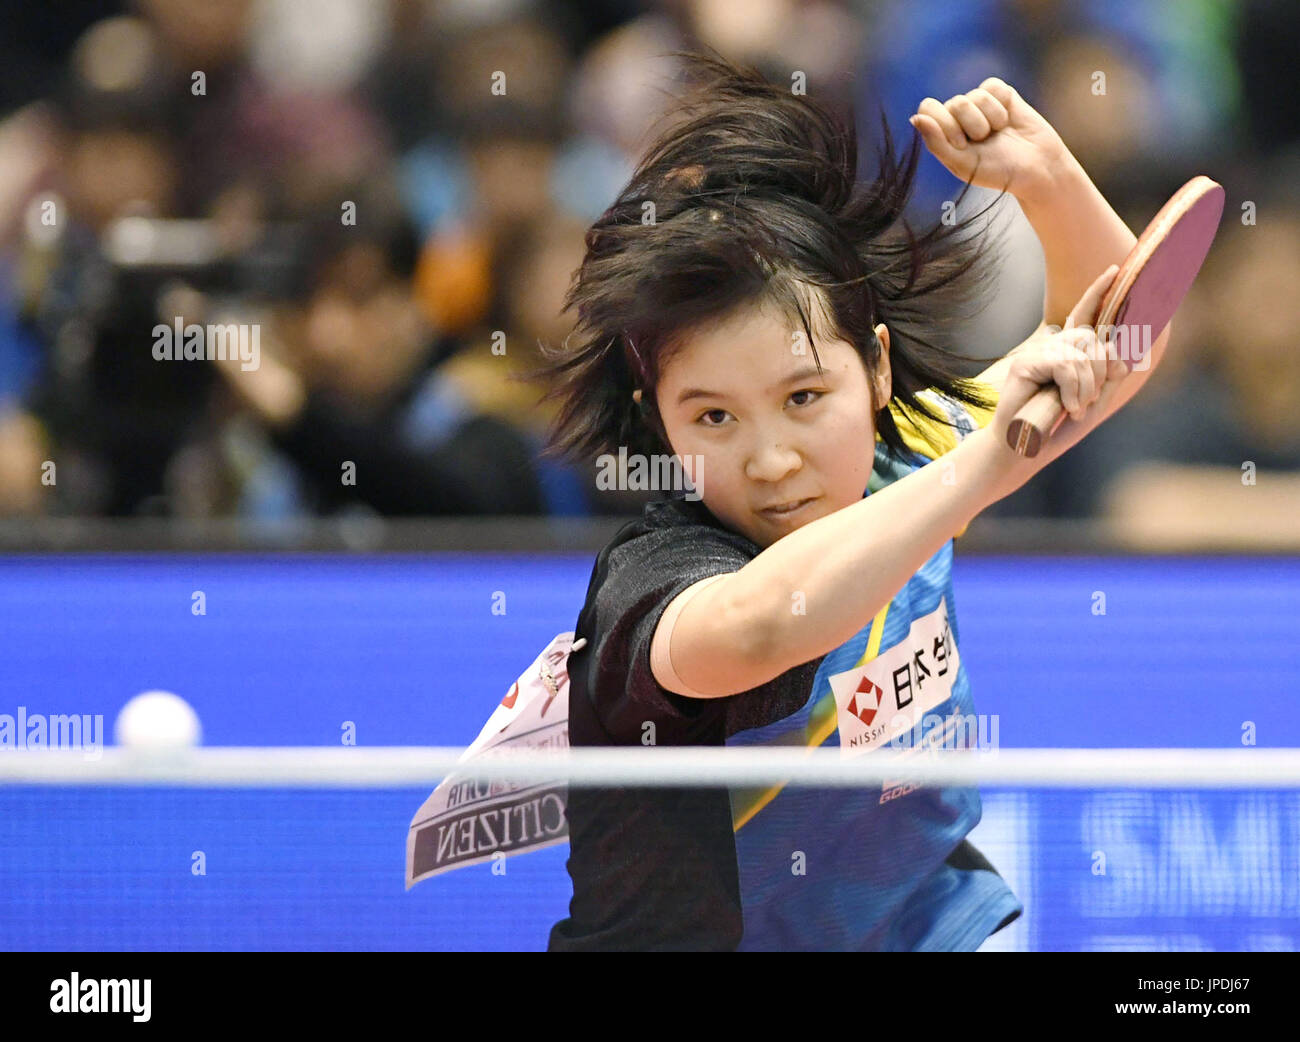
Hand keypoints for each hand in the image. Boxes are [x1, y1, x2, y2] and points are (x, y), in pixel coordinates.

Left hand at [909, 78, 1072, 201]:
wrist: (1036, 168)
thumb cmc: (996, 171)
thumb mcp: (961, 163)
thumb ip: (936, 142)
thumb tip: (915, 117)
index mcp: (943, 133)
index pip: (928, 109)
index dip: (945, 124)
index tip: (962, 144)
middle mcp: (958, 116)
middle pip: (954, 103)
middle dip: (972, 125)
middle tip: (984, 142)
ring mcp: (979, 103)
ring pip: (975, 96)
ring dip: (989, 119)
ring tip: (998, 134)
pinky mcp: (1001, 93)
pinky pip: (992, 87)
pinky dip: (1001, 108)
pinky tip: (1008, 121)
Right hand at [989, 263, 1128, 446]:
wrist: (1024, 446)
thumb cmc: (1055, 425)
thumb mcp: (1093, 400)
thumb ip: (1108, 376)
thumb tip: (1118, 347)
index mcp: (1066, 352)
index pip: (1084, 315)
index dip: (1097, 293)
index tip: (1112, 270)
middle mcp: (1051, 347)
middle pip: (1091, 338)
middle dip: (1100, 370)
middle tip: (1088, 401)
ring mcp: (1036, 353)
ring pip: (1081, 352)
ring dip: (1087, 384)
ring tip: (1077, 408)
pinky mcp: (1025, 363)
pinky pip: (1065, 364)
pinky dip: (1074, 388)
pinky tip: (1068, 406)